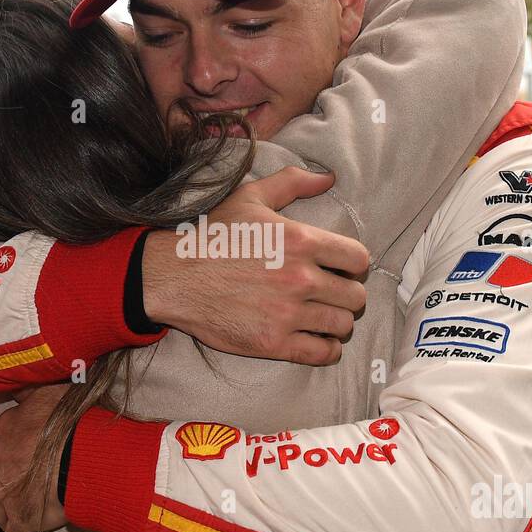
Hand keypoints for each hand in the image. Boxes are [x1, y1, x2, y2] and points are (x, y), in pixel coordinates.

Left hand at [0, 385, 69, 531]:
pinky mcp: (23, 520)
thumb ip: (28, 387)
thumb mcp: (47, 390)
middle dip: (1, 481)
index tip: (13, 450)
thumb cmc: (71, 420)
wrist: (84, 456)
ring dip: (3, 514)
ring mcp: (8, 495)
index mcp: (4, 432)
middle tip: (14, 485)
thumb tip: (15, 378)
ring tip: (11, 520)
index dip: (6, 446)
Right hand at [142, 167, 368, 365]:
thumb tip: (328, 178)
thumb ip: (293, 182)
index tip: (342, 269)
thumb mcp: (251, 197)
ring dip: (338, 322)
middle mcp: (301, 279)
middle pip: (355, 296)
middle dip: (348, 295)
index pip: (358, 259)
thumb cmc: (212, 236)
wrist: (174, 277)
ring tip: (324, 317)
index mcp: (302, 241)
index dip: (354, 264)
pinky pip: (322, 353)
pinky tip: (317, 340)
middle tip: (332, 295)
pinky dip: (326, 349)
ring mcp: (288, 314)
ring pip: (342, 326)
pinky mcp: (274, 343)